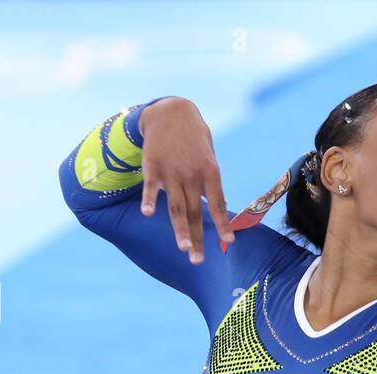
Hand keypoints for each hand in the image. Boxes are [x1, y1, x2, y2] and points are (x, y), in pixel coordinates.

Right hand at [136, 97, 234, 262]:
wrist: (172, 111)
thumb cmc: (194, 138)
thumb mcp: (209, 156)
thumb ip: (211, 182)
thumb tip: (219, 206)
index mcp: (210, 173)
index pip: (218, 204)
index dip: (223, 223)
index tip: (229, 242)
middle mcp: (193, 175)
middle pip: (196, 212)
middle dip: (198, 238)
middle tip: (198, 260)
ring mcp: (172, 171)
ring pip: (176, 206)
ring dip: (180, 229)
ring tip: (183, 248)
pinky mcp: (153, 166)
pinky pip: (151, 187)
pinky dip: (149, 199)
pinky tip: (147, 214)